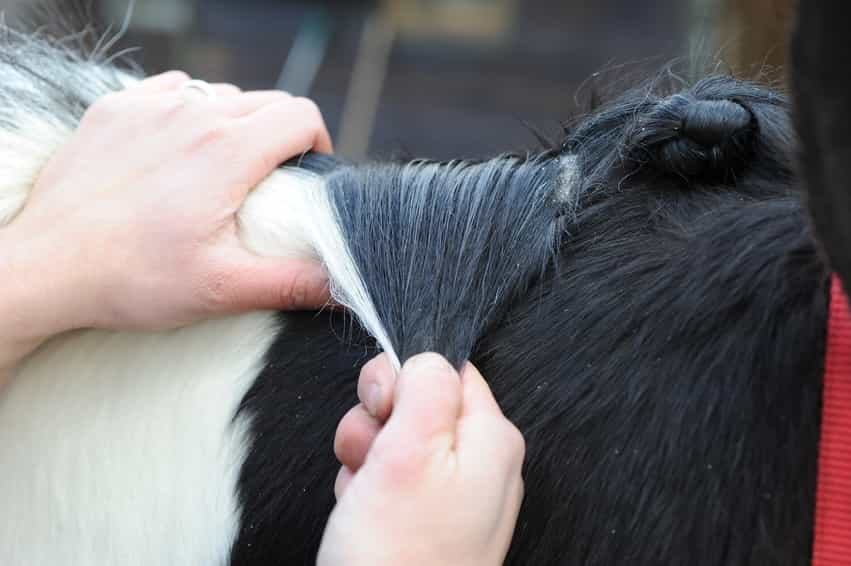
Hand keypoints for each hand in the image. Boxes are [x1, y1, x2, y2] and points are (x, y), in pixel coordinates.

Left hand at [2, 71, 331, 339]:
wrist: (46, 266)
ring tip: (221, 168)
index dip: (317, 143)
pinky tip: (177, 149)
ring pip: (221, 95)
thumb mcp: (223, 288)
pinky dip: (189, 112)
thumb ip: (294, 283)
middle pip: (267, 101)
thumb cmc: (131, 277)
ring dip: (236, 124)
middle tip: (269, 181)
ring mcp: (150, 107)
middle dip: (281, 135)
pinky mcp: (115, 109)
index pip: (301, 115)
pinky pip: (172, 90)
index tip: (306, 176)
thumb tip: (346, 286)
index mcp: (228, 151)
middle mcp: (193, 114)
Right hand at [317, 353, 525, 565]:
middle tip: (370, 459)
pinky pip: (388, 479)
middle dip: (376, 423)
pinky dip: (366, 490)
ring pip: (393, 441)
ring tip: (365, 498)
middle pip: (415, 403)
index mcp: (492, 437)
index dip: (402, 379)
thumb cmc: (399, 557)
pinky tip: (365, 516)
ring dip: (364, 460)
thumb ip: (425, 385)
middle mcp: (480, 462)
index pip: (446, 367)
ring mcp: (453, 494)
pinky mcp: (426, 519)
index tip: (381, 409)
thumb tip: (426, 355)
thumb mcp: (409, 451)